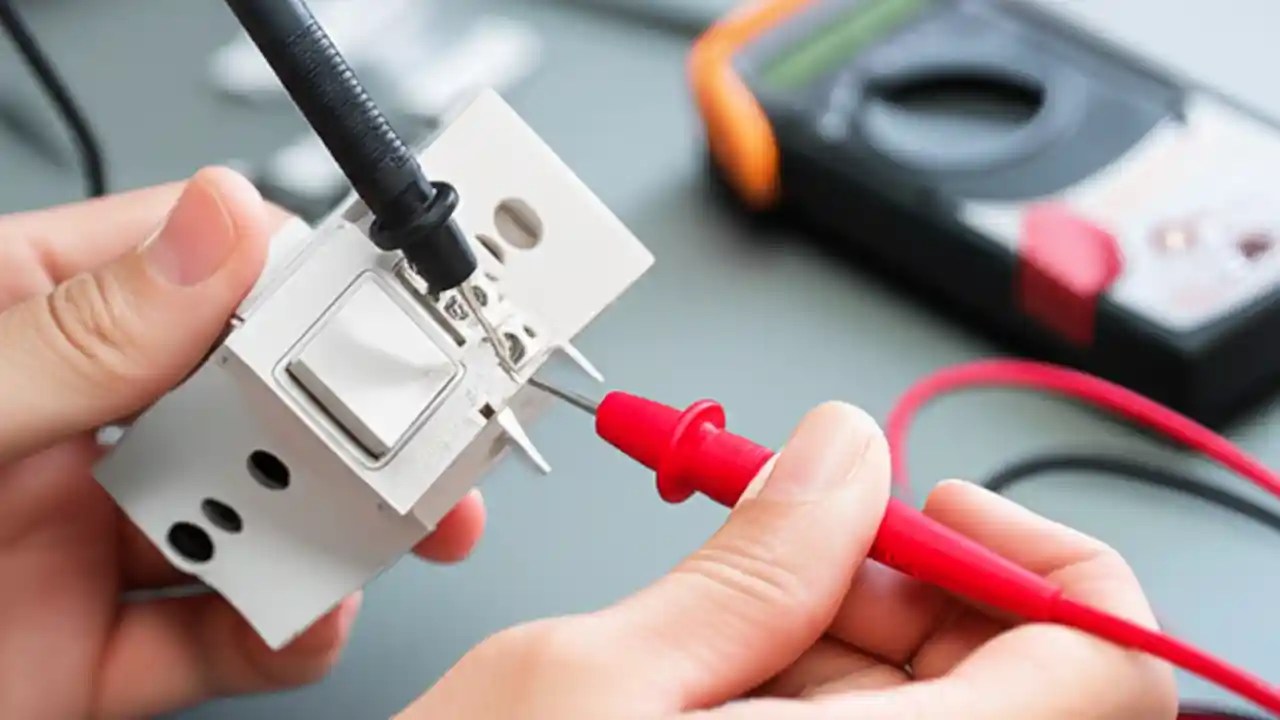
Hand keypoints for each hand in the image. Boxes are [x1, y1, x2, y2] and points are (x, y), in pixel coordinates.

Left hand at [0, 168, 485, 718]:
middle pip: (253, 403)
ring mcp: (87, 543)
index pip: (199, 267)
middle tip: (415, 435)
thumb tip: (219, 233)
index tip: (388, 310)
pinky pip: (221, 635)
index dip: (303, 282)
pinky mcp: (94, 654)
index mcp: (20, 328)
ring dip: (327, 531)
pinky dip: (282, 631)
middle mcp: (70, 430)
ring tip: (370, 532)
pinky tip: (303, 612)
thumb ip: (75, 337)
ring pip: (253, 519)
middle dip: (345, 422)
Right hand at [400, 403, 1177, 718]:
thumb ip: (752, 563)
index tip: (929, 508)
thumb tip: (840, 457)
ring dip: (851, 637)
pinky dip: (819, 695)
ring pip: (942, 714)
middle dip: (910, 586)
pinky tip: (722, 681)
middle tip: (790, 548)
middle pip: (1020, 682)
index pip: (1106, 672)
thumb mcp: (592, 680)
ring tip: (725, 623)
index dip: (1041, 563)